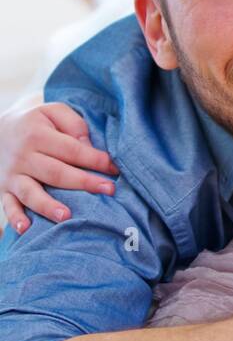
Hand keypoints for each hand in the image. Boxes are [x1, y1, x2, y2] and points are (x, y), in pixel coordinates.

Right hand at [0, 103, 118, 232]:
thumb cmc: (36, 123)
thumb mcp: (53, 112)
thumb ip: (74, 125)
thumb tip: (88, 147)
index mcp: (37, 134)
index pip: (71, 150)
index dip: (95, 159)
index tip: (115, 169)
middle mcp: (23, 156)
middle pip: (55, 172)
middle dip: (84, 182)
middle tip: (109, 190)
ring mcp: (12, 175)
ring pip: (30, 192)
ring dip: (47, 205)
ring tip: (66, 216)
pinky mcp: (4, 189)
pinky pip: (8, 205)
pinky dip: (15, 218)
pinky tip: (26, 228)